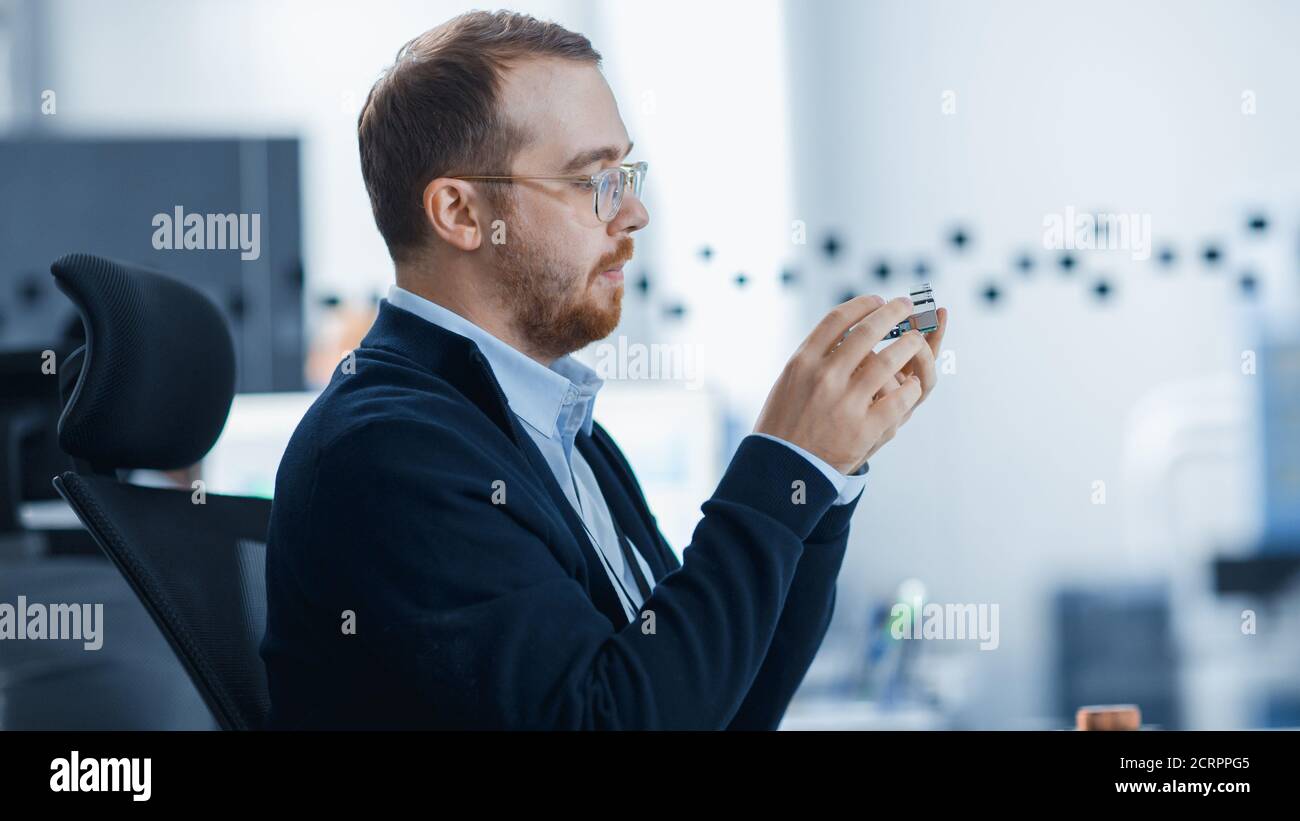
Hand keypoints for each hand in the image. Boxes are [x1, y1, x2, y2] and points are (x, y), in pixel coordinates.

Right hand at [754, 294, 932, 473]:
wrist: (781, 470)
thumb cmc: (783, 425)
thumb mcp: (787, 383)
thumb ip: (813, 358)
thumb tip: (842, 332)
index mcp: (802, 362)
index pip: (837, 320)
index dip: (862, 305)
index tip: (877, 300)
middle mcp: (824, 377)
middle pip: (867, 332)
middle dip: (892, 313)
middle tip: (905, 305)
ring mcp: (845, 402)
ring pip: (889, 360)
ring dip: (909, 344)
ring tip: (917, 338)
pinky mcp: (864, 428)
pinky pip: (898, 399)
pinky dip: (910, 387)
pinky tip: (913, 382)